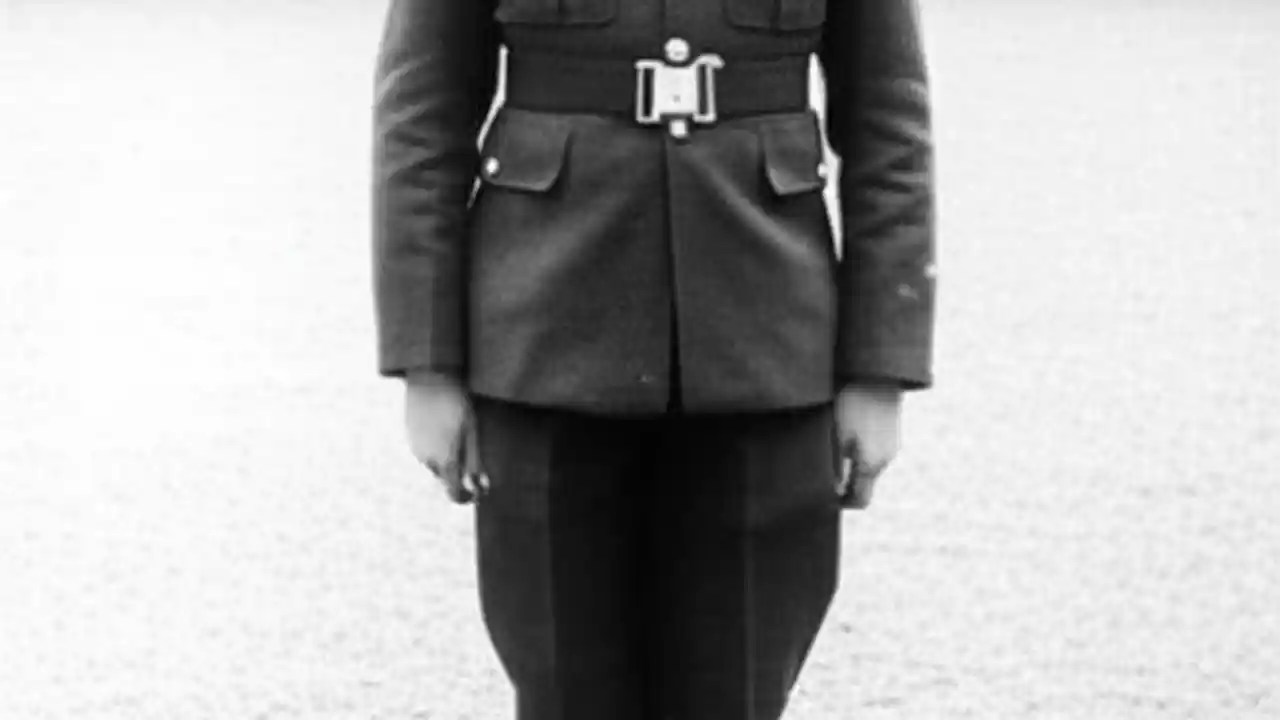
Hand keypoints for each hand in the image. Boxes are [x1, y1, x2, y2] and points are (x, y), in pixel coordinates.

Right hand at [404, 370, 486, 503]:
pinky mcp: (410, 439)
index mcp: (444, 460)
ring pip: (435, 465)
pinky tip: (444, 430)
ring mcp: (416, 449)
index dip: (466, 498)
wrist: (429, 380)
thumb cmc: (457, 405)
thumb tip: (482, 487)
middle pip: (445, 479)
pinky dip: (436, 450)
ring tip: (459, 437)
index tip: (476, 494)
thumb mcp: (472, 433)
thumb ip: (475, 463)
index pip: (454, 492)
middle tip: (473, 464)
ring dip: (447, 461)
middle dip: (458, 476)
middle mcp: (427, 460)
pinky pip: (425, 453)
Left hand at [834, 383, 902, 508]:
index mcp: (870, 465)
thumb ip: (833, 467)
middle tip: (824, 474)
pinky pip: (875, 453)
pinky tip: (848, 434)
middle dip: (845, 485)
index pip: (859, 500)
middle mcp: (885, 459)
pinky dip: (862, 453)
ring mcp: (891, 446)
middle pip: (864, 485)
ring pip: (869, 468)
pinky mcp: (891, 433)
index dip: (841, 503)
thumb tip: (832, 488)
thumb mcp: (833, 436)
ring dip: (853, 467)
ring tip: (833, 449)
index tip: (824, 496)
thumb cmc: (849, 402)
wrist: (876, 372)